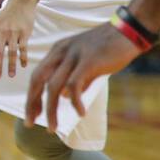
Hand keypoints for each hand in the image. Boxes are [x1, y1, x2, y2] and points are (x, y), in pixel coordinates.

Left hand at [0, 0, 34, 77]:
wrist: (20, 3)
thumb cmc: (7, 16)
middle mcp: (2, 33)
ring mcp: (13, 33)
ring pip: (11, 53)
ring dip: (10, 65)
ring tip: (10, 75)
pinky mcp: (24, 33)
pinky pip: (23, 48)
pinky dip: (23, 58)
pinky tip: (23, 65)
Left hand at [26, 22, 141, 131]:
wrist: (128, 31)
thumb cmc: (108, 48)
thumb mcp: (85, 62)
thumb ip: (74, 79)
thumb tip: (64, 97)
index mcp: (57, 51)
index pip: (37, 75)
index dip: (31, 96)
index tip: (31, 114)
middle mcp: (60, 52)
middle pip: (37, 80)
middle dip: (32, 103)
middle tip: (31, 123)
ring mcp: (73, 56)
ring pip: (53, 86)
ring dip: (51, 109)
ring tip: (53, 128)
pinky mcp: (88, 61)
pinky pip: (74, 85)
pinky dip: (74, 102)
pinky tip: (80, 113)